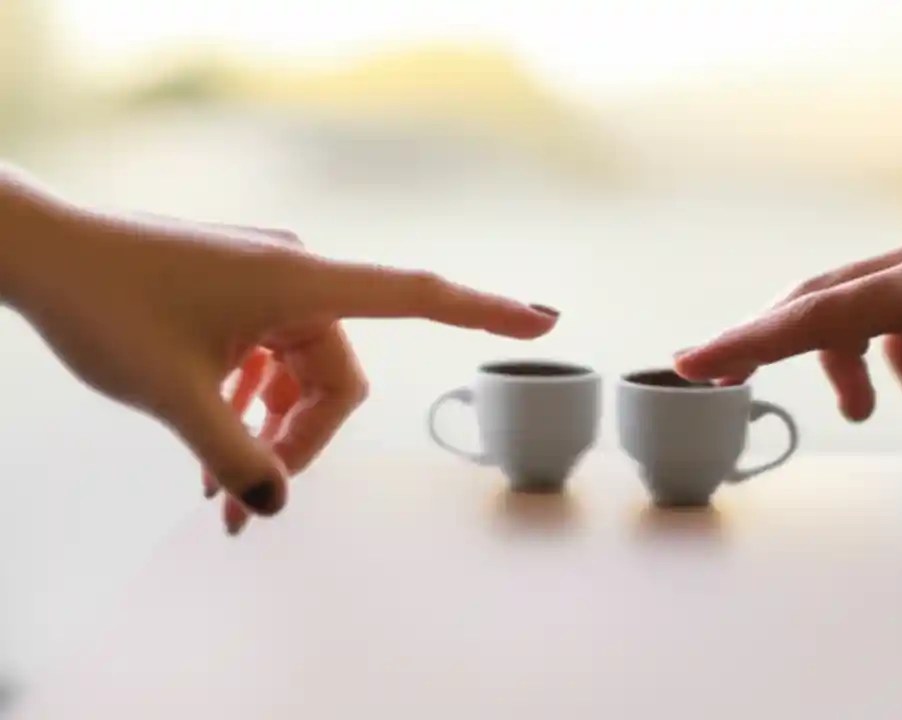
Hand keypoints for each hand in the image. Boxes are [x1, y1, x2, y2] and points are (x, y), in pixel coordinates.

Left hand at [1, 171, 558, 533]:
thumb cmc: (105, 305)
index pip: (415, 294)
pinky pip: (266, 360)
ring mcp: (264, 284)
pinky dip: (247, 407)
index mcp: (299, 282)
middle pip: (338, 374)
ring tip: (216, 494)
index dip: (485, 310)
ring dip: (268, 434)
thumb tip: (277, 503)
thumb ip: (235, 457)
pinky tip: (209, 452)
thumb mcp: (175, 397)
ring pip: (299, 374)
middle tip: (252, 504)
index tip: (545, 320)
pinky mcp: (237, 294)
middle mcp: (294, 276)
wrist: (38, 254)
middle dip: (302, 442)